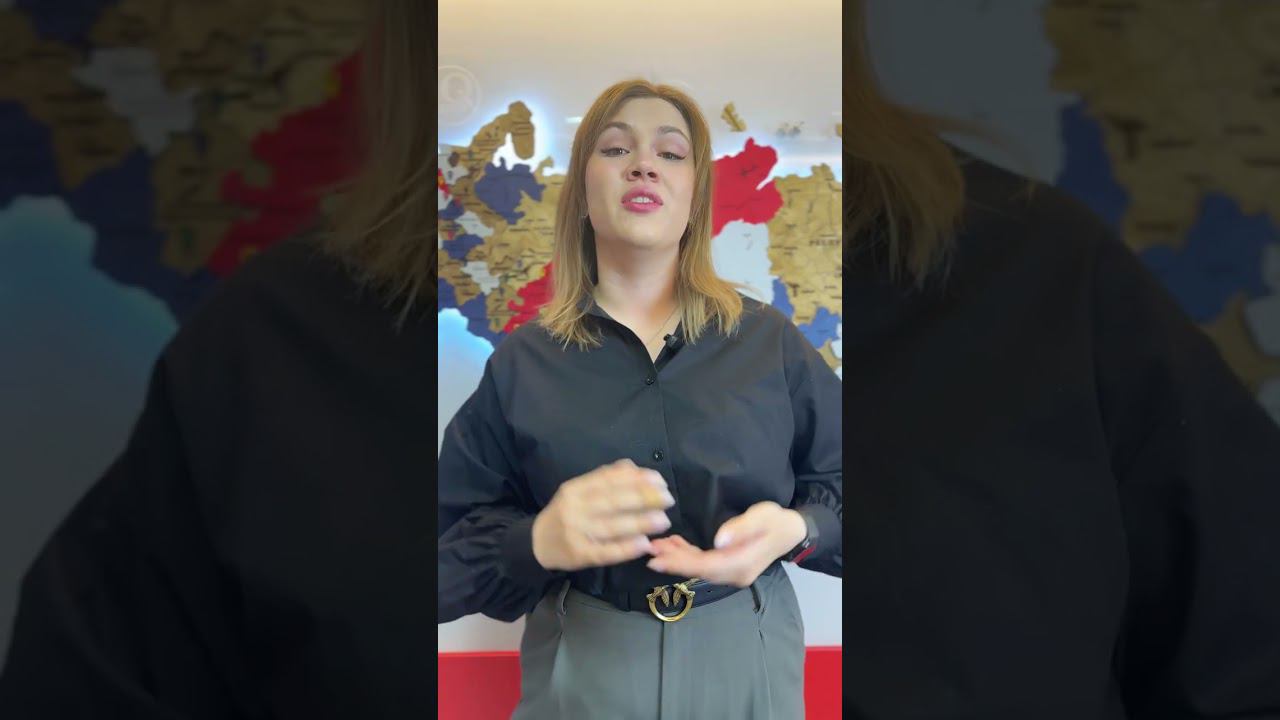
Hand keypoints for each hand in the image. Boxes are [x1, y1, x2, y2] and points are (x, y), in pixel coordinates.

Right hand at [531, 459, 674, 571]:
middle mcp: (573, 509)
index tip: (658, 480)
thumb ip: (603, 478)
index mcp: (574, 489)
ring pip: (612, 526)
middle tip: (667, 499)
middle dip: (643, 499)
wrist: (537, 543)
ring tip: (663, 520)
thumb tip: (633, 467)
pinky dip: (626, 548)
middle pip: (612, 501)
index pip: (608, 480)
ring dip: (640, 523)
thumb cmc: (566, 513)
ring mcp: (576, 533)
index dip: (635, 479)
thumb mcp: (579, 490)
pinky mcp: (579, 555)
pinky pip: (606, 551)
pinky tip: (644, 544)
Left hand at [645, 501, 806, 586]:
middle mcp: (736, 573)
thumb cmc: (776, 521)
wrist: (791, 531)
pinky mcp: (730, 566)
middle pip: (699, 569)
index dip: (681, 563)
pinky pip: (705, 563)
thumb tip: (719, 541)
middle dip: (673, 561)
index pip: (706, 566)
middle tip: (650, 550)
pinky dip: (688, 554)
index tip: (658, 560)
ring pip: (700, 567)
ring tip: (658, 545)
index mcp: (743, 563)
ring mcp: (733, 572)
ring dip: (678, 557)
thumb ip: (741, 528)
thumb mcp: (762, 518)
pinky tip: (675, 544)